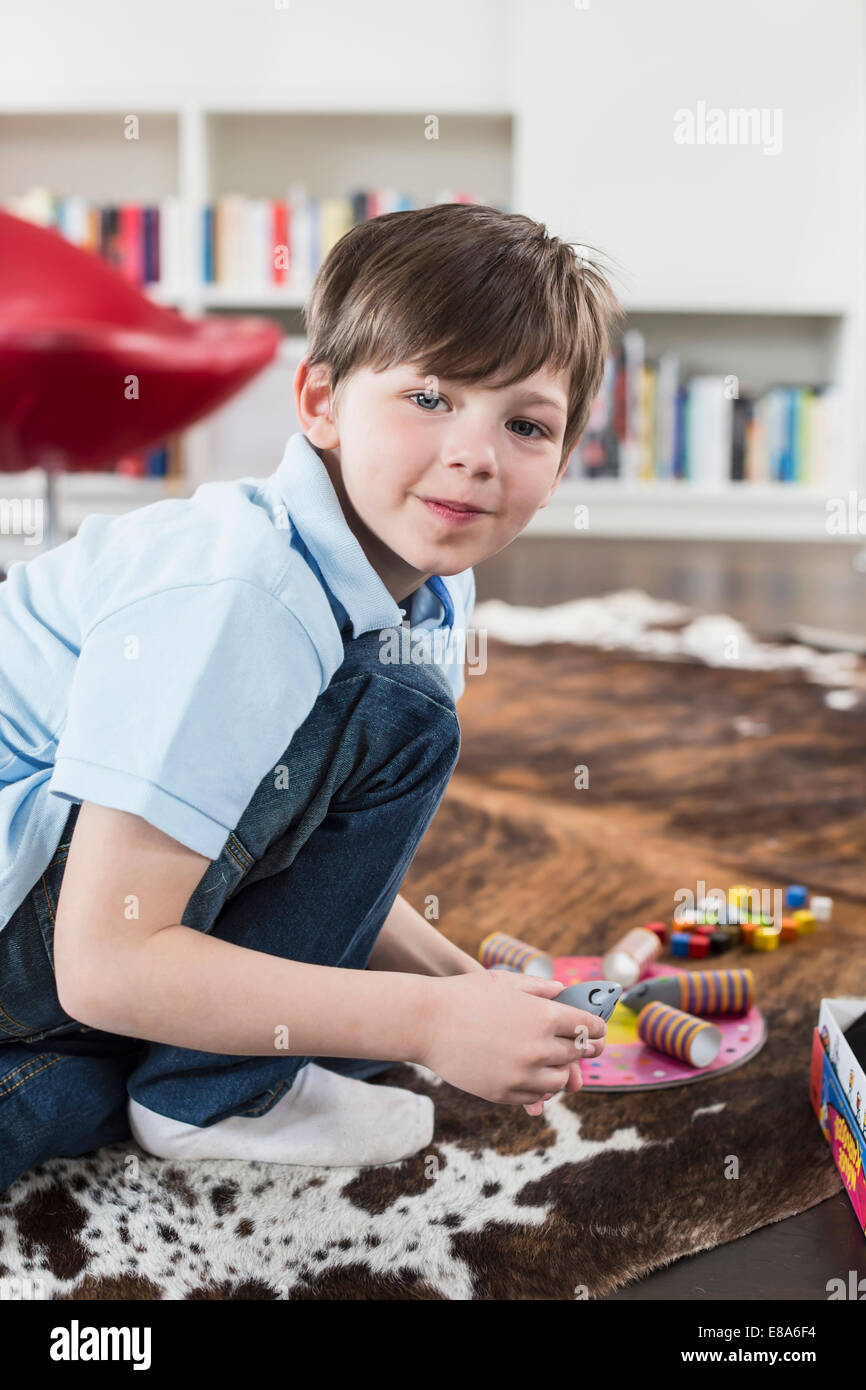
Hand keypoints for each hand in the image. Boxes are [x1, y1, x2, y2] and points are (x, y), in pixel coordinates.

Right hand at [417, 968, 606, 1107]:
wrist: (427, 1023)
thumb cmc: (465, 995)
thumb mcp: (506, 981)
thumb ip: (539, 987)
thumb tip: (563, 992)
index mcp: (545, 1016)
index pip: (588, 1027)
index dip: (597, 1028)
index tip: (598, 1030)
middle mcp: (539, 1048)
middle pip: (577, 1054)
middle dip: (583, 1049)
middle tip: (586, 1048)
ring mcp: (522, 1074)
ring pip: (559, 1081)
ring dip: (562, 1071)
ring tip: (560, 1064)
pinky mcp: (505, 1093)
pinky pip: (535, 1096)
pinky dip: (540, 1088)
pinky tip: (534, 1075)